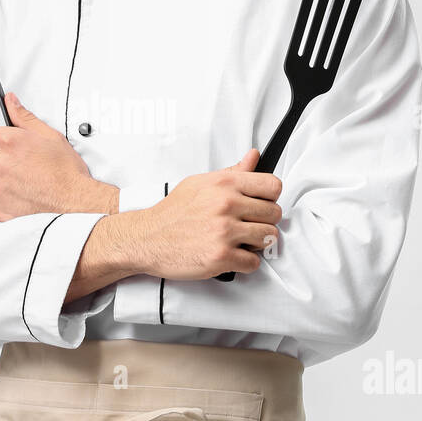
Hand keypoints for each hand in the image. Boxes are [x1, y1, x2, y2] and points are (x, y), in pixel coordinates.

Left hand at [0, 92, 117, 219]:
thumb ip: (24, 117)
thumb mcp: (50, 135)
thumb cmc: (66, 170)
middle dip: (6, 161)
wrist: (76, 200)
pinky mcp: (0, 208)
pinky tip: (27, 197)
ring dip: (8, 182)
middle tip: (27, 166)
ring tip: (31, 183)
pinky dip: (9, 202)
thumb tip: (10, 102)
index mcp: (8, 143)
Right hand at [134, 148, 282, 279]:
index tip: (262, 205)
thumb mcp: (200, 183)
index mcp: (224, 184)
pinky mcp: (221, 256)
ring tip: (240, 241)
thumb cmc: (173, 213)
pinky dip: (245, 263)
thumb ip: (232, 172)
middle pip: (274, 214)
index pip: (273, 186)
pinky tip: (232, 255)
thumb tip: (253, 157)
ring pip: (268, 238)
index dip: (271, 198)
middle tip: (248, 226)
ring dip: (257, 243)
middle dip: (264, 222)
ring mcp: (225, 231)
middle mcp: (226, 205)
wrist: (147, 239)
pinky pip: (253, 263)